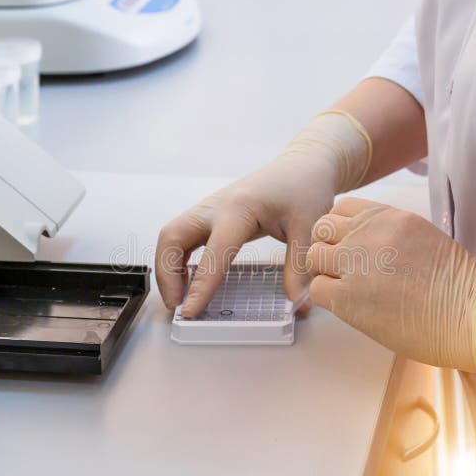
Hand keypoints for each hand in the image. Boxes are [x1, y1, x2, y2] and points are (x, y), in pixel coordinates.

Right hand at [156, 112, 371, 316]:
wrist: (303, 165)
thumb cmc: (304, 188)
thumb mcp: (308, 227)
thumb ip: (299, 267)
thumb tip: (297, 304)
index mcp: (239, 208)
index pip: (213, 252)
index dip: (200, 285)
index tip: (191, 311)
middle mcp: (216, 206)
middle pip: (171, 238)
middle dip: (166, 274)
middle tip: (177, 305)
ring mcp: (210, 209)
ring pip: (171, 238)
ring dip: (168, 268)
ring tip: (180, 298)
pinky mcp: (211, 216)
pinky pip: (183, 238)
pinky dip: (178, 261)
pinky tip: (189, 281)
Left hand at [307, 197, 475, 376]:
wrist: (472, 315)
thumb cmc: (457, 286)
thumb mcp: (423, 238)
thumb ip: (390, 235)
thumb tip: (363, 246)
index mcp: (389, 216)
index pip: (341, 208)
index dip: (339, 229)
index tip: (349, 248)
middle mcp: (369, 233)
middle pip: (321, 228)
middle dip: (328, 248)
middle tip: (344, 271)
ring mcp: (356, 263)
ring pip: (313, 256)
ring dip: (325, 273)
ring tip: (348, 290)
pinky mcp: (349, 296)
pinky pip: (317, 288)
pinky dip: (328, 298)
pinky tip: (351, 307)